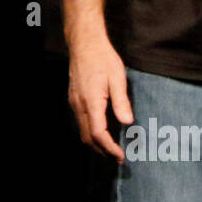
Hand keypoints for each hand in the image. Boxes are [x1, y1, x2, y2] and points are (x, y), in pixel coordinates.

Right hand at [67, 33, 131, 160]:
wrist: (84, 43)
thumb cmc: (103, 58)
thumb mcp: (117, 77)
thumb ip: (121, 101)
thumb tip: (128, 122)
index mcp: (91, 101)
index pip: (98, 133)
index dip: (109, 148)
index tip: (121, 156)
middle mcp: (79, 105)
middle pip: (87, 137)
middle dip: (102, 151)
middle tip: (118, 158)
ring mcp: (74, 102)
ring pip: (82, 131)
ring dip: (96, 144)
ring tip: (111, 150)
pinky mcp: (74, 99)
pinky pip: (80, 122)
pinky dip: (91, 133)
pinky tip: (101, 133)